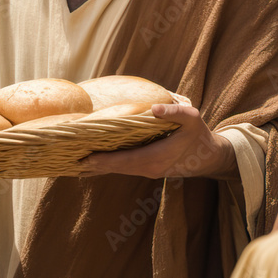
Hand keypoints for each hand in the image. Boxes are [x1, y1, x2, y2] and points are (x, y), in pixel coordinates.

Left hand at [78, 104, 236, 178]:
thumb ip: (174, 112)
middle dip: (92, 164)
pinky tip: (93, 162)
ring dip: (97, 166)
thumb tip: (153, 108)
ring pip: (117, 169)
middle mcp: (148, 168)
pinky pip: (123, 167)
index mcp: (155, 158)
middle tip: (66, 160)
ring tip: (73, 161)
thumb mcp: (192, 119)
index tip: (82, 158)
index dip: (102, 160)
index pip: (122, 161)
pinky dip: (107, 165)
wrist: (210, 157)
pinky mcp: (147, 168)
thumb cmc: (199, 135)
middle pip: (114, 167)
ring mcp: (147, 170)